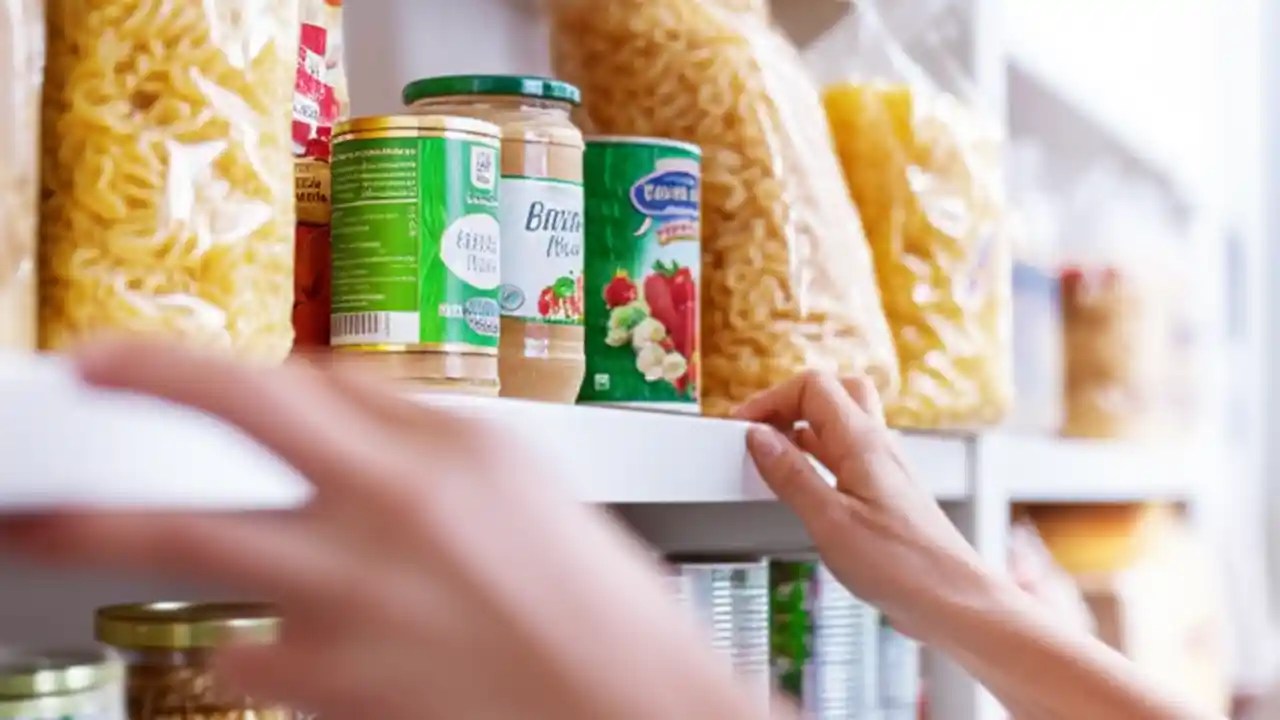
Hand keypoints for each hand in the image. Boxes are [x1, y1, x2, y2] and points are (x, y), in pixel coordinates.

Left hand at [1, 340, 768, 719]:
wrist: (628, 708)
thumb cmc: (591, 596)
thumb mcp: (515, 471)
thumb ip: (409, 419)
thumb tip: (321, 385)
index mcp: (431, 458)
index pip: (271, 389)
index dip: (168, 369)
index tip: (108, 362)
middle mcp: (380, 524)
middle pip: (209, 468)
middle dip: (111, 438)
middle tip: (48, 437)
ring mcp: (348, 613)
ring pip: (192, 559)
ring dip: (112, 536)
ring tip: (51, 531)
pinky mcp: (334, 691)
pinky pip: (245, 657)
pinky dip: (243, 641)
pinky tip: (275, 637)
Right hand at [735, 371, 994, 639]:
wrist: (952, 600)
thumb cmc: (903, 566)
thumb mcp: (829, 522)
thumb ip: (791, 476)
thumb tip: (759, 439)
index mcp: (863, 442)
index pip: (813, 386)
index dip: (772, 399)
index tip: (744, 427)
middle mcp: (878, 446)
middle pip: (834, 392)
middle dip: (791, 403)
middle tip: (763, 430)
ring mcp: (885, 467)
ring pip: (842, 423)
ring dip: (805, 430)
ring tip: (775, 457)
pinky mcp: (886, 492)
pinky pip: (848, 455)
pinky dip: (820, 458)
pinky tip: (805, 486)